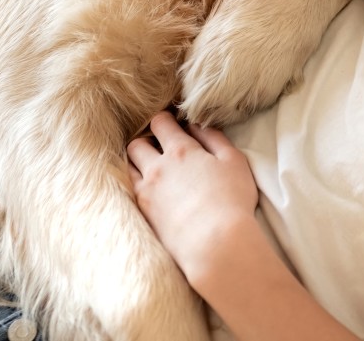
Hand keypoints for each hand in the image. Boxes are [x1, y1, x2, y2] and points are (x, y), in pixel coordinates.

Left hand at [127, 111, 258, 281]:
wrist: (214, 242)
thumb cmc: (231, 200)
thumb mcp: (234, 161)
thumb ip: (214, 138)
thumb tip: (197, 126)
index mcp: (181, 150)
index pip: (161, 123)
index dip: (165, 120)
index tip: (172, 124)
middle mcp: (157, 167)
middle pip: (137, 144)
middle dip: (147, 141)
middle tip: (160, 148)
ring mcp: (146, 191)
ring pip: (128, 166)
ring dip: (137, 162)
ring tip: (152, 168)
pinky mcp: (143, 213)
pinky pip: (129, 190)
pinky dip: (135, 183)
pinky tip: (150, 190)